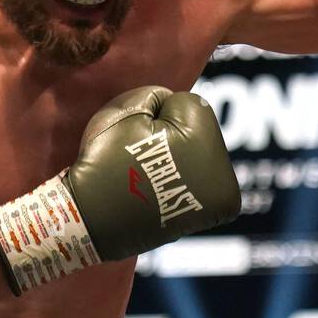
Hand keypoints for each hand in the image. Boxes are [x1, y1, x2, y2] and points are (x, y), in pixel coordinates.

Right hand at [0, 86, 240, 295]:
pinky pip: (200, 178)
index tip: (138, 138)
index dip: (157, 113)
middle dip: (175, 133)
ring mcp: (220, 199)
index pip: (187, 103)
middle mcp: (225, 176)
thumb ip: (157, 96)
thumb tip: (175, 105)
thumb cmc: (106, 162)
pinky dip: (184, 179)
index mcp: (206, 144)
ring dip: (181, 156)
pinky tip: (161, 190)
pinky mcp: (211, 213)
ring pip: (200, 152)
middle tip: (143, 159)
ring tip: (150, 176)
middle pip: (200, 128)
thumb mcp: (126, 110)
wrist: (92, 221)